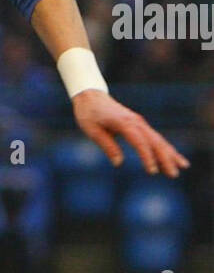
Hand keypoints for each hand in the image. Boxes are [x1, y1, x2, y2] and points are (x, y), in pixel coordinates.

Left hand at [72, 90, 188, 177]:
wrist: (91, 97)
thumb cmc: (89, 114)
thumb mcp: (93, 131)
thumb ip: (107, 145)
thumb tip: (118, 162)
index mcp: (124, 123)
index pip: (139, 142)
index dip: (147, 157)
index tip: (152, 171)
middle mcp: (136, 122)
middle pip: (154, 142)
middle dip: (165, 158)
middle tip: (174, 175)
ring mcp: (139, 123)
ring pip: (158, 139)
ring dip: (170, 154)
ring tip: (182, 166)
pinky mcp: (139, 125)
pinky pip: (154, 138)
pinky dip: (164, 148)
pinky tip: (172, 158)